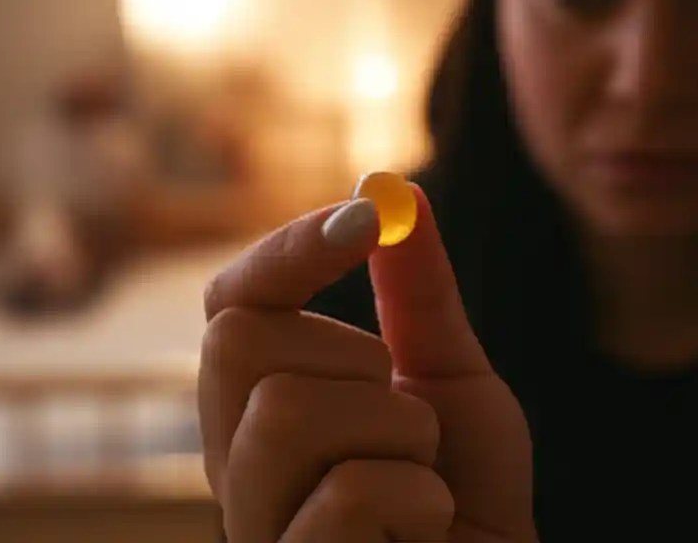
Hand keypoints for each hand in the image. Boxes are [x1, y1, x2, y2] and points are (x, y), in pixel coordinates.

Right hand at [199, 184, 535, 541]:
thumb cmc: (468, 502)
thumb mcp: (453, 382)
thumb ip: (420, 296)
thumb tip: (399, 189)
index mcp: (262, 411)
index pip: (229, 306)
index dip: (286, 250)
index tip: (364, 217)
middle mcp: (237, 467)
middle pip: (234, 341)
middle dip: (349, 353)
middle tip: (404, 409)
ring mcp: (256, 529)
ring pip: (285, 412)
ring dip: (396, 432)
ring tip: (423, 481)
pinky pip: (344, 497)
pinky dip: (418, 501)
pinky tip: (426, 533)